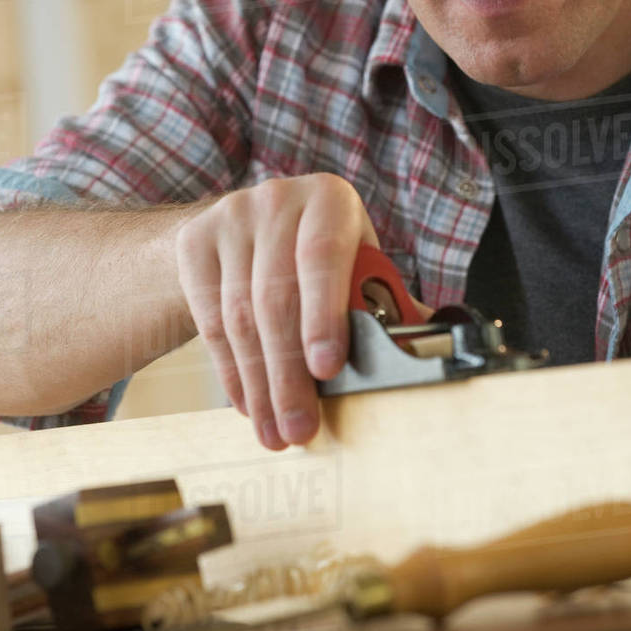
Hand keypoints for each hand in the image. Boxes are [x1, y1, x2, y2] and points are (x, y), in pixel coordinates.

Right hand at [176, 173, 386, 449]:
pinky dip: (231, 372)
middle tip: (299, 427)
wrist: (244, 230)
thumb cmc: (319, 257)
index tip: (327, 369)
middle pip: (277, 297)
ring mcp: (231, 218)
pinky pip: (210, 322)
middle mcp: (278, 199)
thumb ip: (387, 304)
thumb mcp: (354, 264)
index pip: (323, 256)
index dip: (324, 314)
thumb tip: (434, 351)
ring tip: (275, 431)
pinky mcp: (196, 243)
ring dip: (259, 385)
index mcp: (330, 200)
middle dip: (289, 374)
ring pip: (240, 317)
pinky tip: (248, 403)